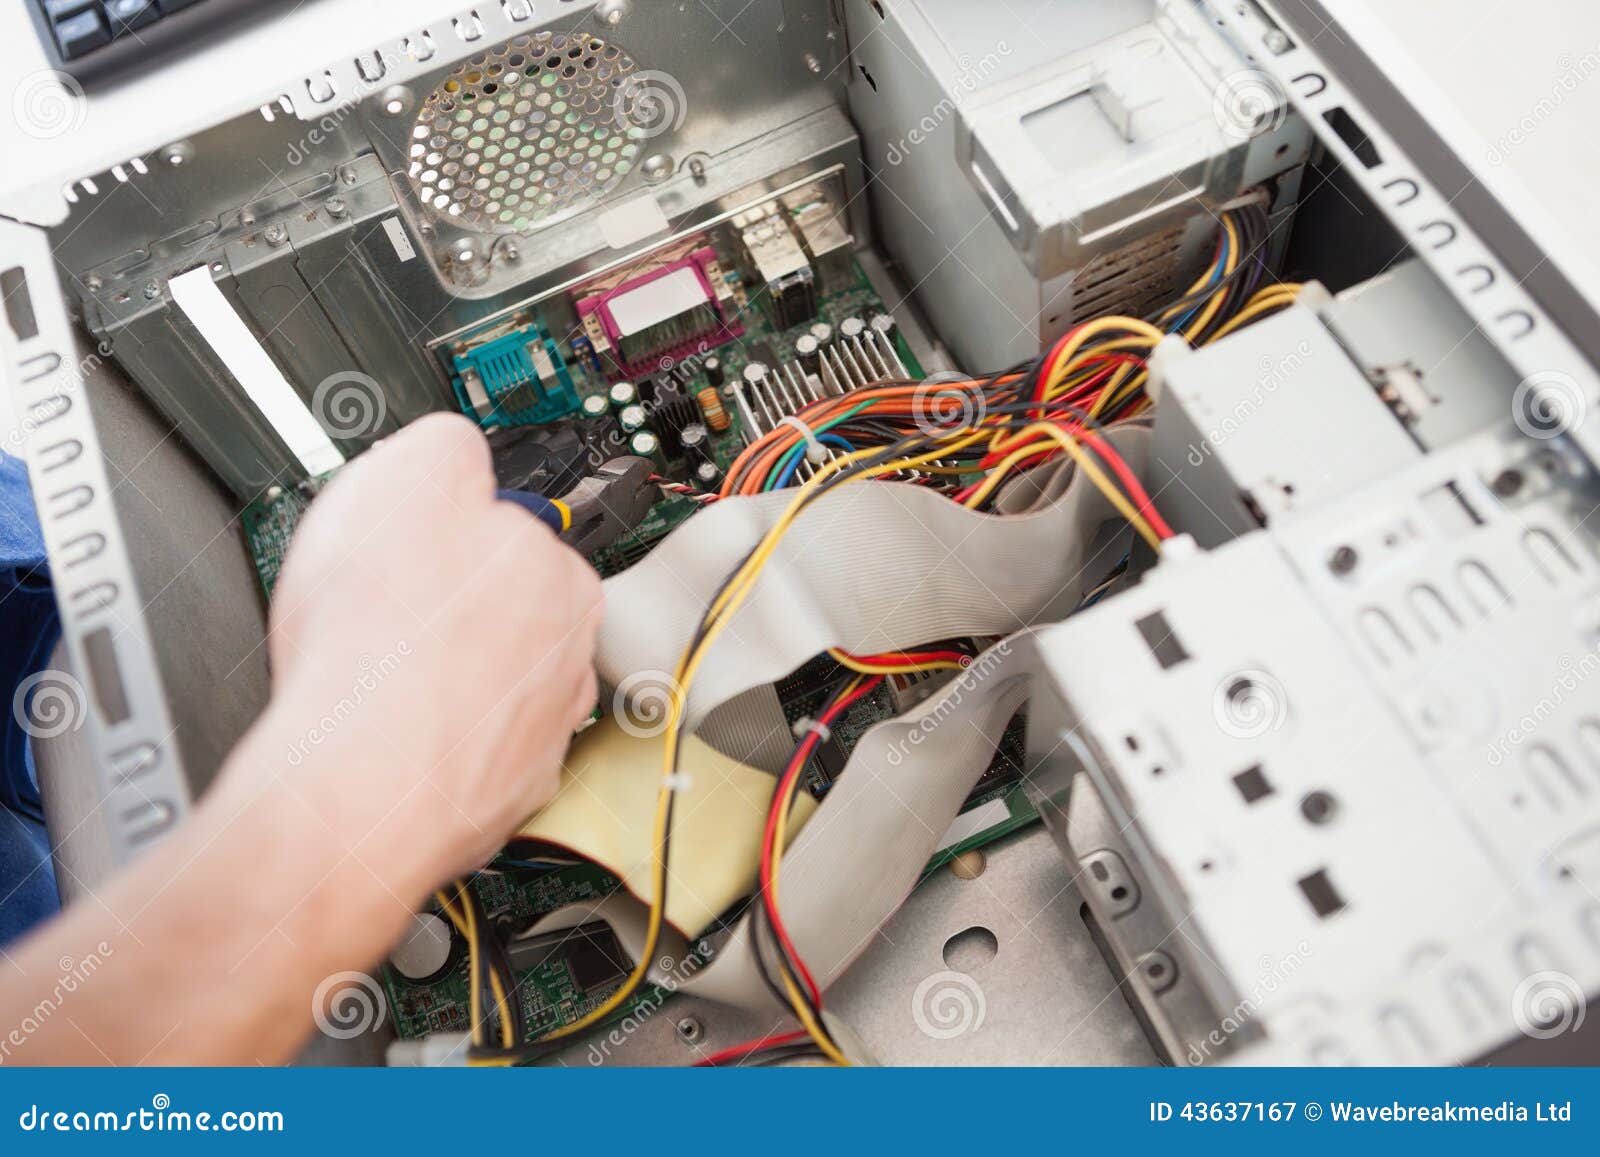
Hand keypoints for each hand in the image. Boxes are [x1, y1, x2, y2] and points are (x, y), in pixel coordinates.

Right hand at [247, 413, 603, 892]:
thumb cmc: (382, 645)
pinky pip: (466, 752)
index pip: (516, 530)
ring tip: (378, 672)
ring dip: (443, 675)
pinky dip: (430, 741)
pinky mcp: (502, 798)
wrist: (358, 784)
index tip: (421, 541)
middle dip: (454, 605)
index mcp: (561, 574)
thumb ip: (447, 447)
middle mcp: (568, 656)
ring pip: (494, 684)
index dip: (453, 531)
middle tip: (388, 607)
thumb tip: (456, 447)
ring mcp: (541, 734)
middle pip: (511, 609)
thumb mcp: (407, 472)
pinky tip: (386, 730)